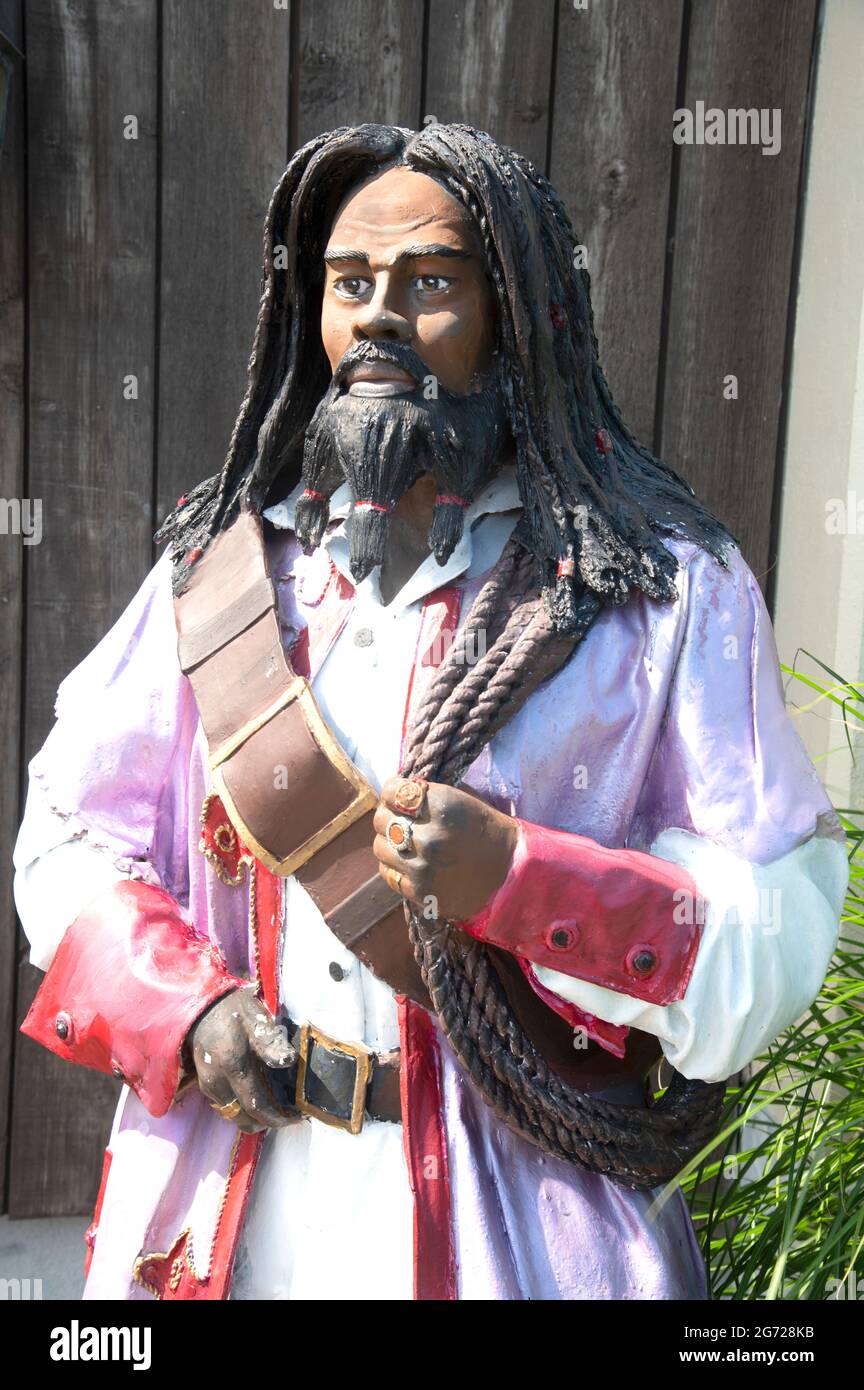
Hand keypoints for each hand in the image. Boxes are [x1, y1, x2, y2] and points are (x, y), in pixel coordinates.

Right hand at [186, 988, 297, 1132]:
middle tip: (288, 1117)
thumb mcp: (254, 1017)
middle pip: (243, 1119)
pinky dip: (242, 1111)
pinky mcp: (205, 1086)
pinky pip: (226, 1108)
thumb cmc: (232, 1010)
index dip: (275, 1117)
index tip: (295, 1118)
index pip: (256, 1105)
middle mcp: (218, 1082)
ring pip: (234, 1116)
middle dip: (266, 1123)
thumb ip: (269, 1041)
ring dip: (254, 1119)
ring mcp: (209, 1086)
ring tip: (275, 1110)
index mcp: (233, 1065)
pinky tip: (257, 1100)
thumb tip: (287, 1061)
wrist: (200, 1008)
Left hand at [373, 776, 518, 922]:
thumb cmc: (485, 830)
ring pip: (380, 847)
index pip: (391, 791)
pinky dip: (395, 866)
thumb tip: (397, 789)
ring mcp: (420, 865)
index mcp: (440, 804)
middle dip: (390, 817)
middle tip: (402, 821)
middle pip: (381, 819)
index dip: (392, 793)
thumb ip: (427, 794)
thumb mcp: (461, 799)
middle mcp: (427, 834)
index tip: (398, 798)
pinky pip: (388, 873)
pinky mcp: (419, 891)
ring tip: (407, 844)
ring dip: (390, 843)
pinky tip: (411, 863)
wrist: (510, 872)